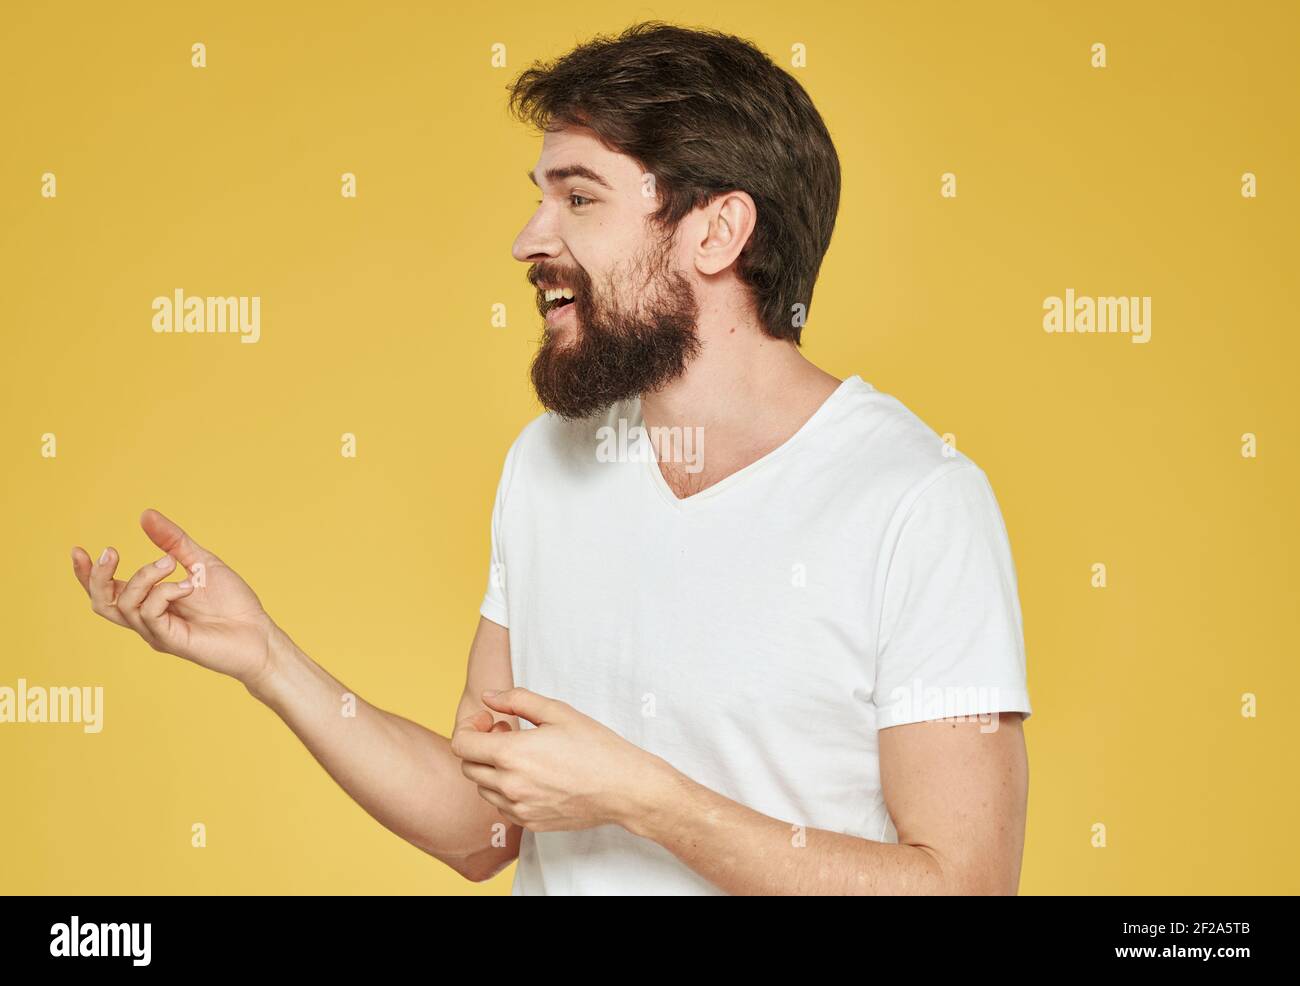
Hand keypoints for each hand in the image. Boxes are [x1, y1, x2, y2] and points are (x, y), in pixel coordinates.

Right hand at [70, 508, 276, 685]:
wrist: (260, 635)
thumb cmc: (232, 603)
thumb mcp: (201, 562)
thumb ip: (173, 542)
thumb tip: (145, 514)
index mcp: (151, 602)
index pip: (107, 591)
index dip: (86, 574)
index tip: (77, 549)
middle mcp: (148, 620)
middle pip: (101, 602)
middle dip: (97, 576)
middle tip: (112, 551)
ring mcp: (157, 632)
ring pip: (125, 605)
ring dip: (144, 577)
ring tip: (170, 564)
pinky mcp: (172, 641)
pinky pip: (151, 615)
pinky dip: (164, 592)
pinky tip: (188, 585)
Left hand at [450, 688, 673, 833]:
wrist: (624, 788)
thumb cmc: (595, 746)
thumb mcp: (557, 712)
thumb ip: (516, 700)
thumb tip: (488, 697)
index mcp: (512, 754)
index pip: (461, 745)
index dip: (469, 728)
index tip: (490, 721)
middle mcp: (509, 786)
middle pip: (468, 767)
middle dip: (480, 747)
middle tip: (507, 733)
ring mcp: (519, 808)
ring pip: (483, 789)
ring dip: (492, 770)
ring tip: (523, 756)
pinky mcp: (530, 823)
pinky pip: (502, 807)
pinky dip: (507, 790)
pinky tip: (533, 777)